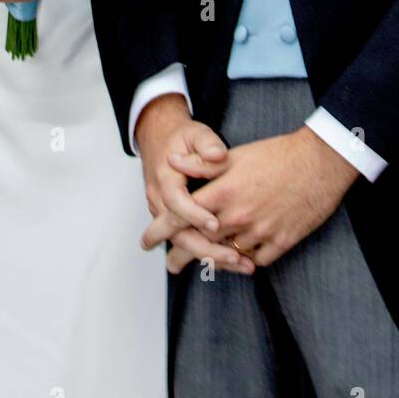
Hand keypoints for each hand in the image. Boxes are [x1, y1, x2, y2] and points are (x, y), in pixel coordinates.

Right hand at [135, 95, 253, 276]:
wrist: (158, 137)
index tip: (216, 223)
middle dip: (205, 249)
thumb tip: (218, 154)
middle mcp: (160, 200)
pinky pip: (187, 241)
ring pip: (183, 243)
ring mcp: (164, 214)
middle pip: (178, 234)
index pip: (176, 202)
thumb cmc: (180, 137)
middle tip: (234, 258)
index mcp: (165, 179)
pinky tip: (232, 261)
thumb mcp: (194, 133)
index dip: (194, 215)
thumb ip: (207, 144)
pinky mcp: (173, 220)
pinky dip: (207, 253)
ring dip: (209, 257)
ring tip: (240, 264)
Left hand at [143, 127, 359, 272]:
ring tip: (202, 265)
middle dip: (181, 255)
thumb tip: (172, 161)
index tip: (148, 239)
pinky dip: (245, 261)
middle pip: (200, 244)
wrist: (320, 163)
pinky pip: (255, 261)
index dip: (161, 229)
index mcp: (224, 193)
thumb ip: (201, 163)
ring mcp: (260, 233)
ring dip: (213, 260)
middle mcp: (238, 217)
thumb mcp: (236, 155)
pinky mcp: (281, 242)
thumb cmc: (278, 154)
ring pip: (228, 256)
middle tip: (171, 263)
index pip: (182, 217)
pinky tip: (239, 259)